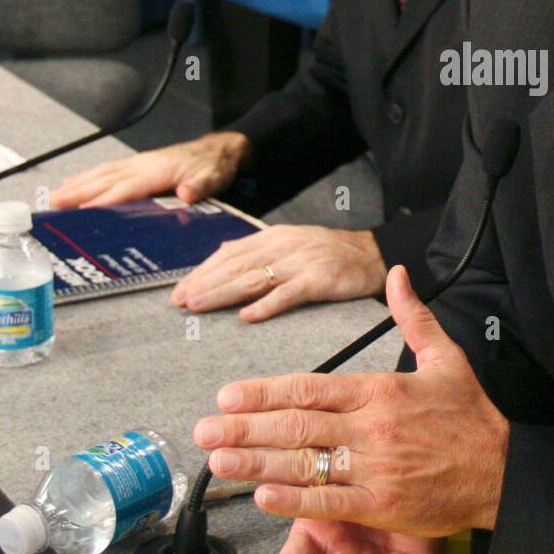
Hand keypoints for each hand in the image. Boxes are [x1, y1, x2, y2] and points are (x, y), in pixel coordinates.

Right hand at [50, 132, 249, 207]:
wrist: (223, 149)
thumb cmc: (217, 166)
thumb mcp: (216, 178)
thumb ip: (201, 186)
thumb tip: (186, 193)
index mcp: (159, 170)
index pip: (127, 187)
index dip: (104, 199)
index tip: (83, 210)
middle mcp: (144, 164)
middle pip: (106, 178)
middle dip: (79, 191)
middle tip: (54, 203)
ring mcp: (140, 162)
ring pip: (103, 172)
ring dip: (78, 184)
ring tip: (56, 196)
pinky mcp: (141, 163)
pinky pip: (110, 169)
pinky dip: (90, 176)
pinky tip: (76, 182)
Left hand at [170, 225, 386, 320]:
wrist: (373, 254)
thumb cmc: (331, 254)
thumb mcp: (292, 244)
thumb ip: (260, 253)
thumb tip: (223, 259)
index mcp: (274, 237)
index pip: (230, 254)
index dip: (203, 271)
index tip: (180, 291)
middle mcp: (284, 246)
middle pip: (236, 266)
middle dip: (205, 283)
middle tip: (181, 301)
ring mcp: (301, 262)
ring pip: (254, 278)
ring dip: (223, 293)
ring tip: (200, 305)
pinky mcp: (319, 279)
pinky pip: (289, 293)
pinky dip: (267, 305)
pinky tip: (248, 316)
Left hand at [194, 265, 509, 536]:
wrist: (504, 469)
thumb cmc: (472, 416)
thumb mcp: (446, 355)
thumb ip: (413, 315)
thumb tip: (397, 272)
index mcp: (381, 390)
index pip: (310, 388)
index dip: (264, 393)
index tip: (229, 396)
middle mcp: (372, 427)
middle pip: (296, 426)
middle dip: (244, 429)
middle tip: (204, 431)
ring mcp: (375, 467)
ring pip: (304, 463)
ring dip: (256, 463)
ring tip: (218, 462)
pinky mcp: (383, 503)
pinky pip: (329, 501)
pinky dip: (293, 500)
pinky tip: (262, 497)